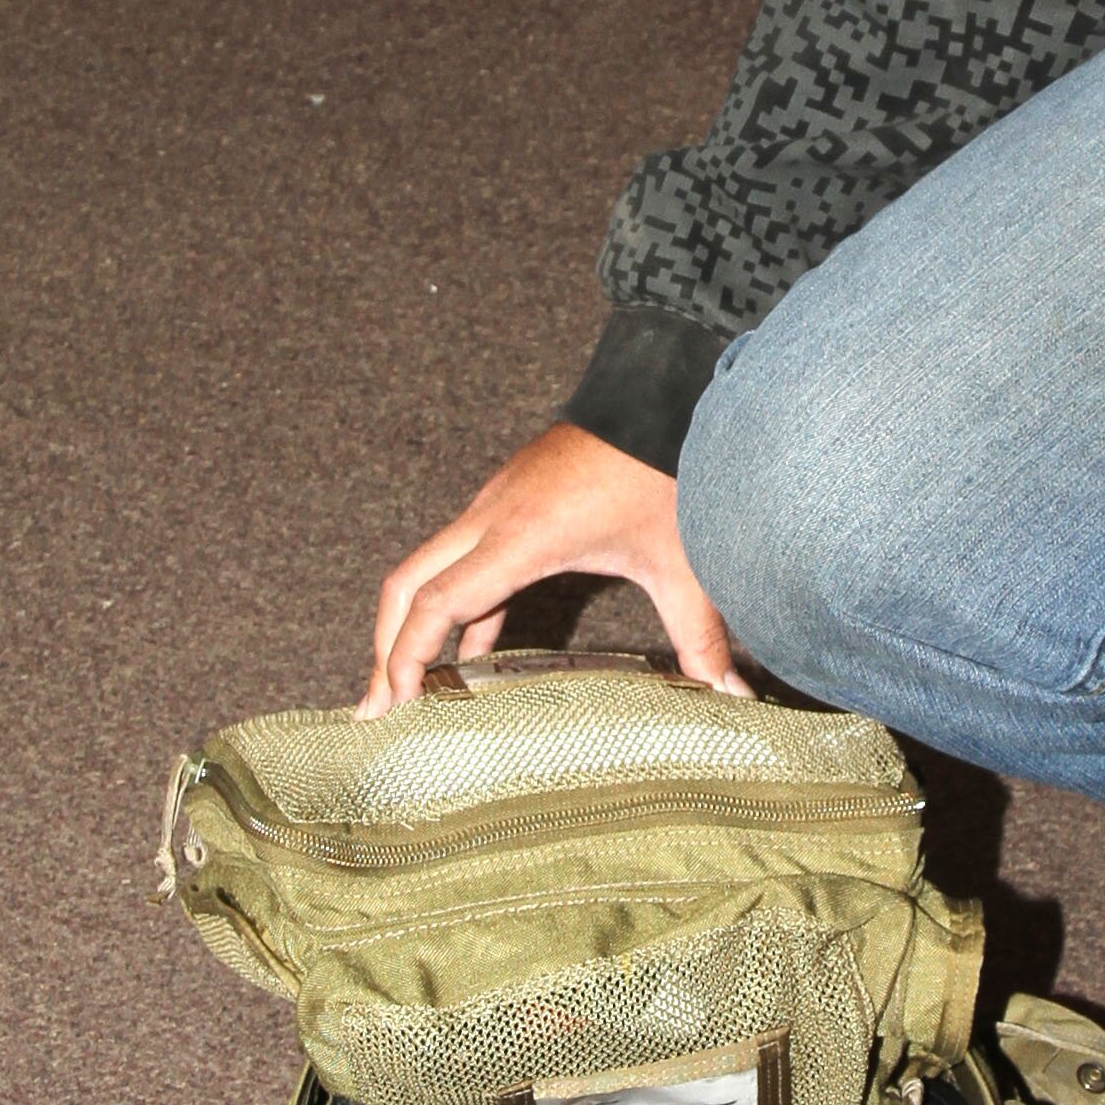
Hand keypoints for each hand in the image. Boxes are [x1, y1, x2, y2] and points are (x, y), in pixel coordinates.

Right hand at [362, 423, 746, 709]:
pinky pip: (463, 561)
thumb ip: (701, 636)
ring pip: (426, 570)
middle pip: (406, 585)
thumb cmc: (667, 469)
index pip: (437, 601)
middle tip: (373, 711)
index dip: (406, 655)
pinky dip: (454, 607)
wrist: (663, 392)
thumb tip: (731, 699)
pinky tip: (470, 655)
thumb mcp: (684, 561)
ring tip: (406, 693)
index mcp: (523, 535)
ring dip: (410, 626)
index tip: (392, 705)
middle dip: (385, 648)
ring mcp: (496, 506)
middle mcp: (493, 517)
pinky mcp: (510, 503)